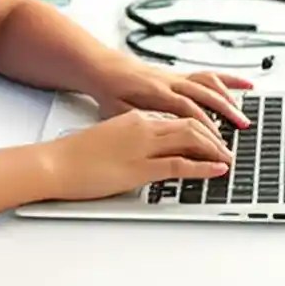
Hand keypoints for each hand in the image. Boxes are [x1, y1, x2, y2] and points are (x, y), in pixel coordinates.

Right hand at [41, 110, 232, 200]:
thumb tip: (144, 147)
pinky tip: (217, 169)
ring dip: (215, 149)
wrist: (56, 163)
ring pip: (192, 140)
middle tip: (228, 147)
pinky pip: (181, 165)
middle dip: (215, 136)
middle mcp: (143, 127)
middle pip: (191, 124)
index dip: (201, 125)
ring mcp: (143, 146)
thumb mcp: (110, 138)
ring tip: (228, 158)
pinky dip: (204, 167)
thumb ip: (130, 138)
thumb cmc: (76, 154)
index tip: (214, 135)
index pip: (178, 116)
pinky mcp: (140, 168)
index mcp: (135, 118)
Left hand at [88, 58, 253, 132]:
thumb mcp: (117, 110)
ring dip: (229, 99)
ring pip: (209, 83)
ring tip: (243, 115)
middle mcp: (168, 81)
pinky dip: (226, 80)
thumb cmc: (108, 90)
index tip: (217, 142)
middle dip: (226, 113)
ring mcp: (175, 77)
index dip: (205, 126)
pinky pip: (206, 76)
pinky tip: (243, 85)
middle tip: (241, 130)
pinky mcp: (177, 75)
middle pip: (204, 95)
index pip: (187, 109)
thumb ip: (139, 119)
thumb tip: (160, 131)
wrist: (100, 67)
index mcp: (154, 91)